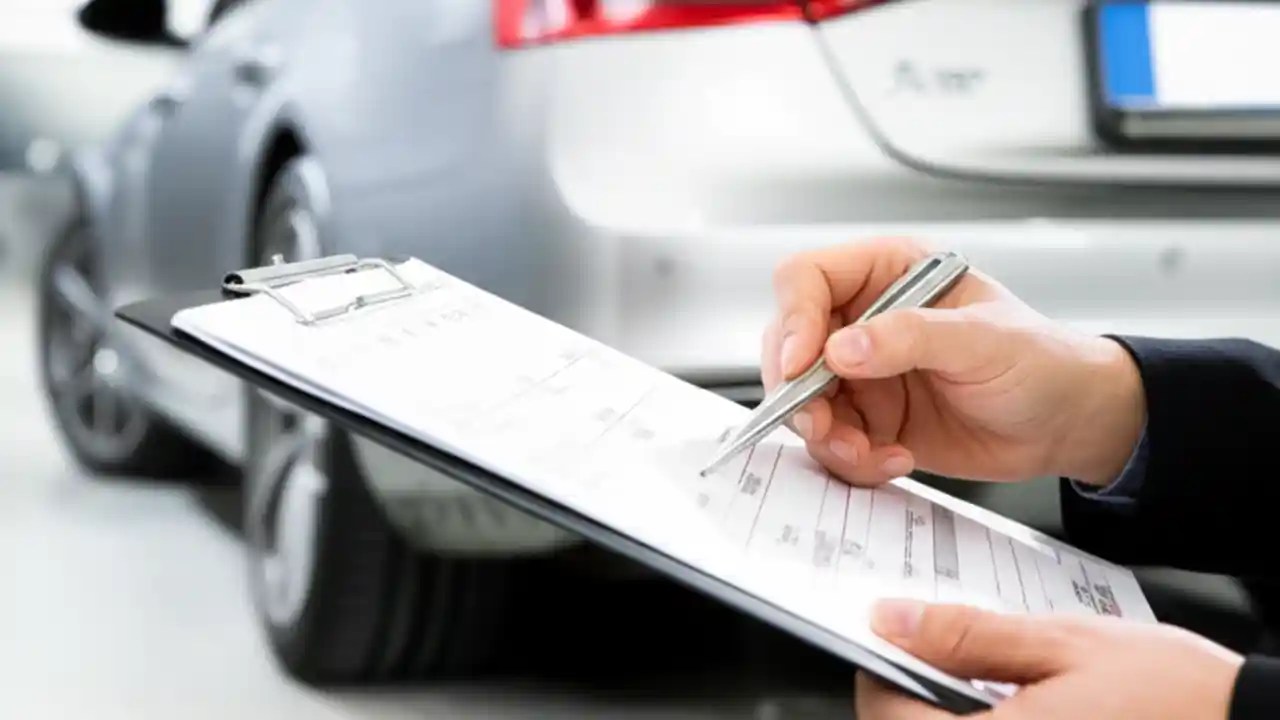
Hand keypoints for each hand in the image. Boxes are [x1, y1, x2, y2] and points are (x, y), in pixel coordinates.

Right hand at [763, 236, 1146, 486]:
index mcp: (888, 274)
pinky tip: (894, 457)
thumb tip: (843, 348)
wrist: (1066, 424)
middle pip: (788, 343)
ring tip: (867, 451)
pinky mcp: (869, 419)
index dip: (794, 318)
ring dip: (826, 435)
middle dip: (799, 390)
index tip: (802, 361)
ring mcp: (863, 373)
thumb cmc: (1041, 362)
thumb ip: (912, 337)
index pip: (808, 279)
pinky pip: (831, 441)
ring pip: (802, 400)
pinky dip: (852, 460)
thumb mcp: (984, 340)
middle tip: (822, 423)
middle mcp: (865, 320)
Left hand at [855, 599, 1243, 718]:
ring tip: (982, 674)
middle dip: (912, 699)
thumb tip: (893, 621)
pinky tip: (1015, 705)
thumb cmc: (1173, 695)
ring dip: (947, 715)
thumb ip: (967, 635)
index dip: (877, 677)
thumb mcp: (1062, 643)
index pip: (886, 719)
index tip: (886, 642)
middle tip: (934, 653)